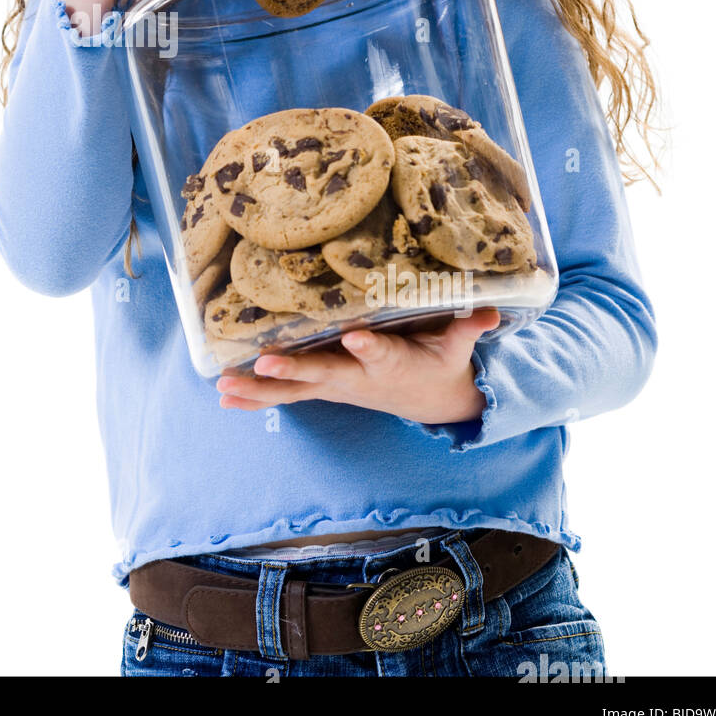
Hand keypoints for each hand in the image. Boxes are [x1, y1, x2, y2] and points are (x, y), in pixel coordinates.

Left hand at [215, 308, 501, 424]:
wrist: (431, 403)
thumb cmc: (440, 362)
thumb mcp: (457, 348)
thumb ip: (468, 329)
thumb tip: (492, 312)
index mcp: (392, 363)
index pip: (381, 353)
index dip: (370, 347)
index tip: (357, 338)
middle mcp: (357, 378)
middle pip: (323, 374)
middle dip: (295, 370)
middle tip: (265, 363)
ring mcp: (335, 387)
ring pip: (294, 389)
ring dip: (259, 388)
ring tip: (224, 388)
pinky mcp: (322, 389)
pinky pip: (284, 395)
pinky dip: (254, 397)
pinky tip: (223, 398)